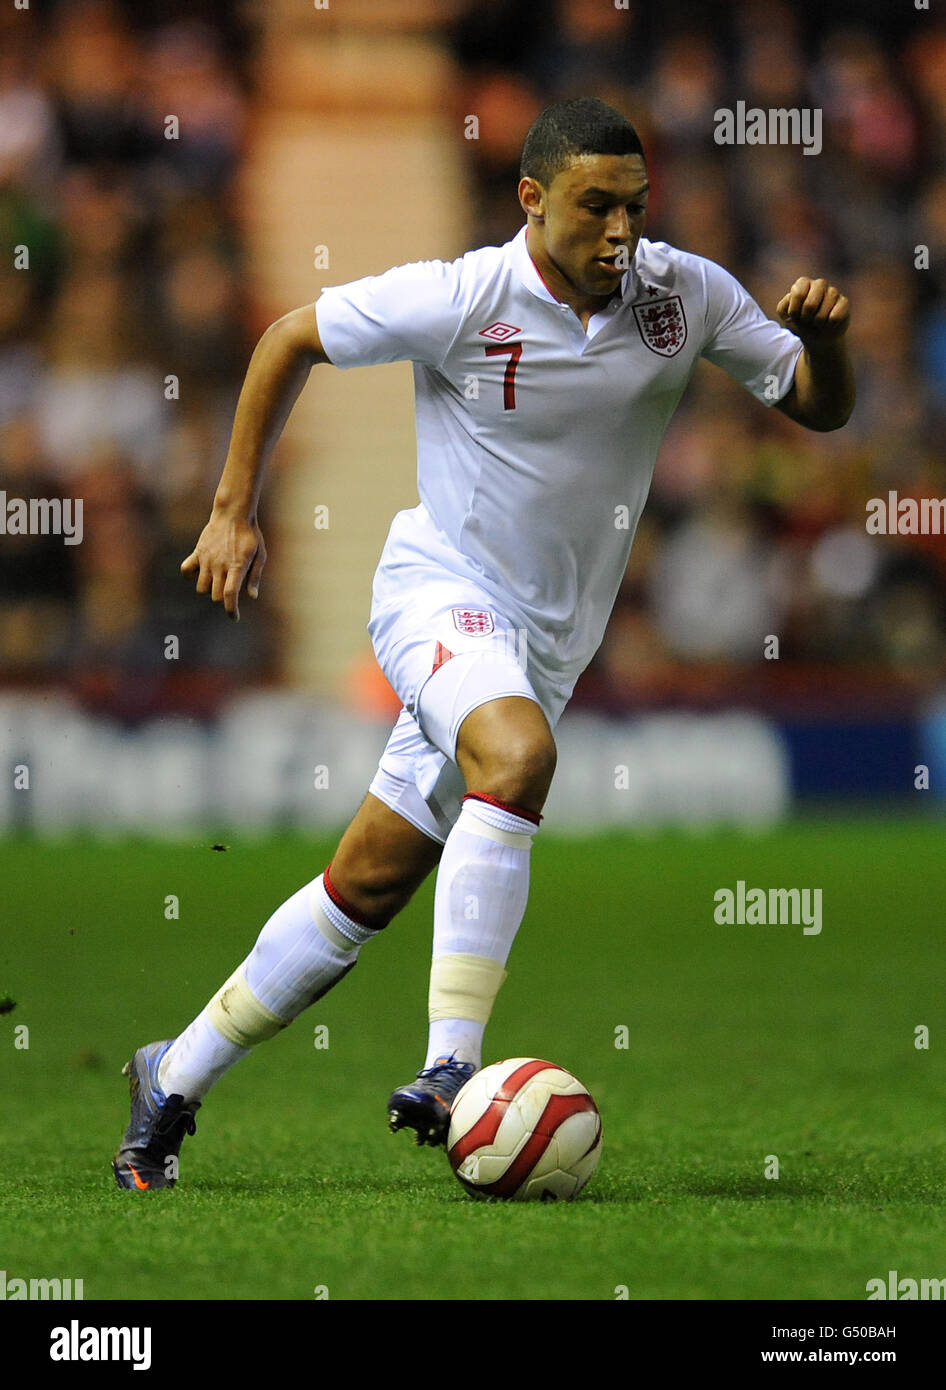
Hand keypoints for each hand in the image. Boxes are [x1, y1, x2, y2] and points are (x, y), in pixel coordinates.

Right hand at [180, 507, 265, 621]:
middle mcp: (220, 565)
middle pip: (215, 595)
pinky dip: (190, 576)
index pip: (230, 595)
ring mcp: (207, 559)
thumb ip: (255, 576)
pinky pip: (186, 570)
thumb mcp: (260, 554)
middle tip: (230, 590)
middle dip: (223, 599)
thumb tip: (252, 596)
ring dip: (209, 589)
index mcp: (237, 567)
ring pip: (201, 588)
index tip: (233, 617)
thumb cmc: (251, 534)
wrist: (233, 512)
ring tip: (218, 581)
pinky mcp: (198, 553)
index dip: (231, 610)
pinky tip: (199, 574)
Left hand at [776, 277, 849, 349]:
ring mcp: (833, 291)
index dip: (794, 310)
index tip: (794, 316)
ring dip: (817, 323)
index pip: (797, 293)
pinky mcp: (844, 302)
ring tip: (817, 322)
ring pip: (823, 312)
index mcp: (803, 283)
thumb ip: (783, 307)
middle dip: (806, 318)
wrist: (816, 337)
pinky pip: (835, 317)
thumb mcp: (786, 317)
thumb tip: (791, 298)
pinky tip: (829, 323)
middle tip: (806, 320)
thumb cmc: (800, 324)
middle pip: (810, 304)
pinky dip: (829, 325)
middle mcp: (819, 284)